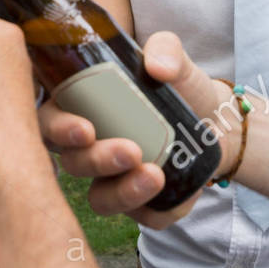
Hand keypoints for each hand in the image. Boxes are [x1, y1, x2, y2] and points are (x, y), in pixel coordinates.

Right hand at [38, 31, 235, 229]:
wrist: (218, 120)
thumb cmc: (179, 85)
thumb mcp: (173, 57)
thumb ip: (165, 49)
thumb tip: (158, 66)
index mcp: (81, 108)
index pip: (50, 121)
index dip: (58, 129)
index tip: (84, 130)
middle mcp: (90, 148)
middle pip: (73, 163)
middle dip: (97, 161)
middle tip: (130, 151)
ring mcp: (113, 180)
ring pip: (100, 199)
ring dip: (122, 192)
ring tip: (155, 176)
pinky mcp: (142, 204)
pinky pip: (142, 218)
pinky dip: (157, 211)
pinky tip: (176, 196)